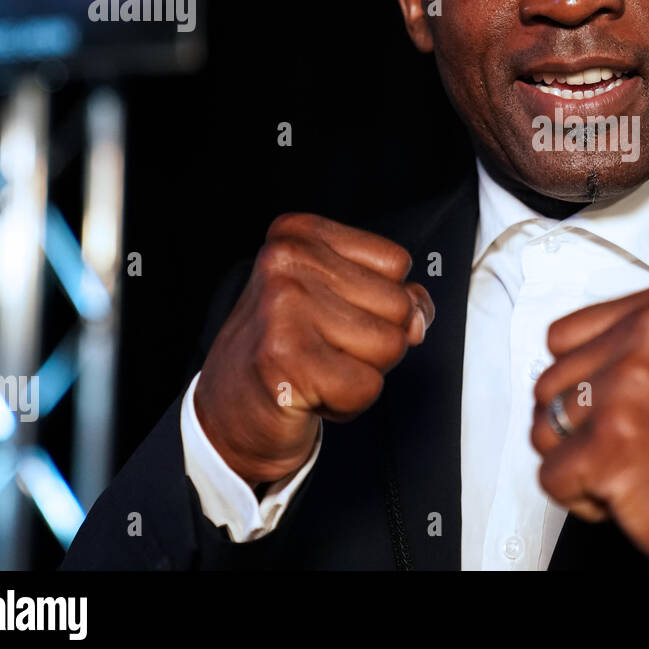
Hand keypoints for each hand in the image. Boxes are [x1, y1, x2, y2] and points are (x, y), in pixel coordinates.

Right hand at [195, 212, 433, 486]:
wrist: (230, 413)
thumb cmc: (288, 351)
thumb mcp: (342, 303)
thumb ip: (395, 298)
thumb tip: (418, 317)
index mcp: (301, 234)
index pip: (397, 263)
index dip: (378, 303)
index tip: (332, 317)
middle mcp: (287, 260)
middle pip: (398, 306)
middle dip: (374, 342)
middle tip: (323, 350)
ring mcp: (284, 305)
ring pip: (389, 346)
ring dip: (361, 373)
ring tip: (317, 369)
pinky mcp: (286, 356)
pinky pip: (367, 386)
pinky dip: (347, 403)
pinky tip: (310, 392)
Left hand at [531, 284, 648, 569]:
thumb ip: (618, 348)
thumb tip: (556, 357)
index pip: (560, 337)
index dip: (585, 381)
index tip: (628, 401)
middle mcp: (648, 340)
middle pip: (545, 383)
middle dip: (579, 425)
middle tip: (639, 438)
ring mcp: (629, 390)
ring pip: (542, 428)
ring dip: (578, 459)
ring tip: (636, 461)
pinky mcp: (611, 445)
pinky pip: (549, 475)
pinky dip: (578, 496)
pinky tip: (629, 487)